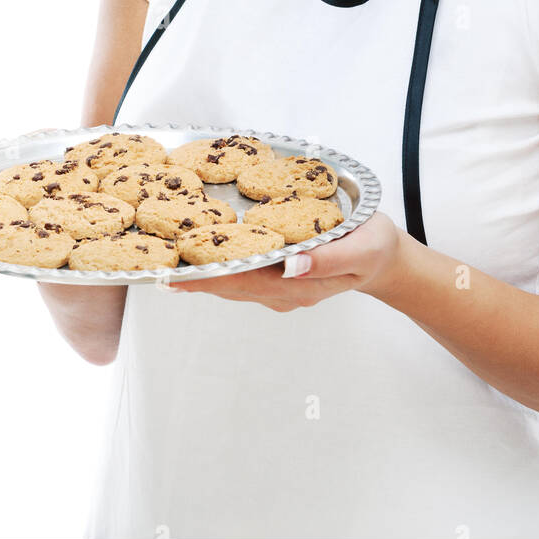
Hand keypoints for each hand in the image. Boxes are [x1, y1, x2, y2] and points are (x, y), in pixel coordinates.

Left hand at [163, 211, 404, 311]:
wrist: (384, 257)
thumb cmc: (374, 248)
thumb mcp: (361, 249)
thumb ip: (328, 258)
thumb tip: (290, 265)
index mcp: (299, 286)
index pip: (243, 283)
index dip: (207, 279)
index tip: (173, 277)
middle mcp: (283, 290)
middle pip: (230, 285)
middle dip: (194, 277)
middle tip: (154, 266)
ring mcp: (280, 286)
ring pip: (234, 280)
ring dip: (202, 271)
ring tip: (168, 260)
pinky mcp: (280, 274)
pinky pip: (245, 271)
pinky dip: (221, 262)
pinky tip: (203, 251)